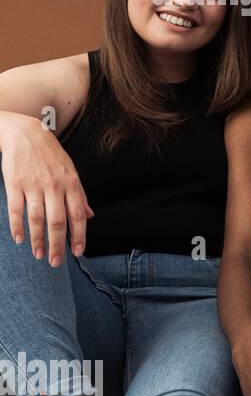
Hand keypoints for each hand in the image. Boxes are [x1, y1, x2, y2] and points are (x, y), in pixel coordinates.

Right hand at [0, 111, 93, 265]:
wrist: (25, 133)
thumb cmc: (51, 155)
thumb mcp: (71, 171)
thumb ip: (80, 195)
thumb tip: (90, 216)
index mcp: (71, 184)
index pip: (78, 215)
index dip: (79, 235)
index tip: (78, 253)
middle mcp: (54, 186)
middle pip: (58, 221)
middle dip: (58, 244)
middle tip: (57, 262)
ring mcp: (34, 185)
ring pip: (37, 219)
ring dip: (38, 240)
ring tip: (39, 255)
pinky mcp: (15, 183)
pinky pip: (16, 209)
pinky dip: (17, 226)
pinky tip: (19, 239)